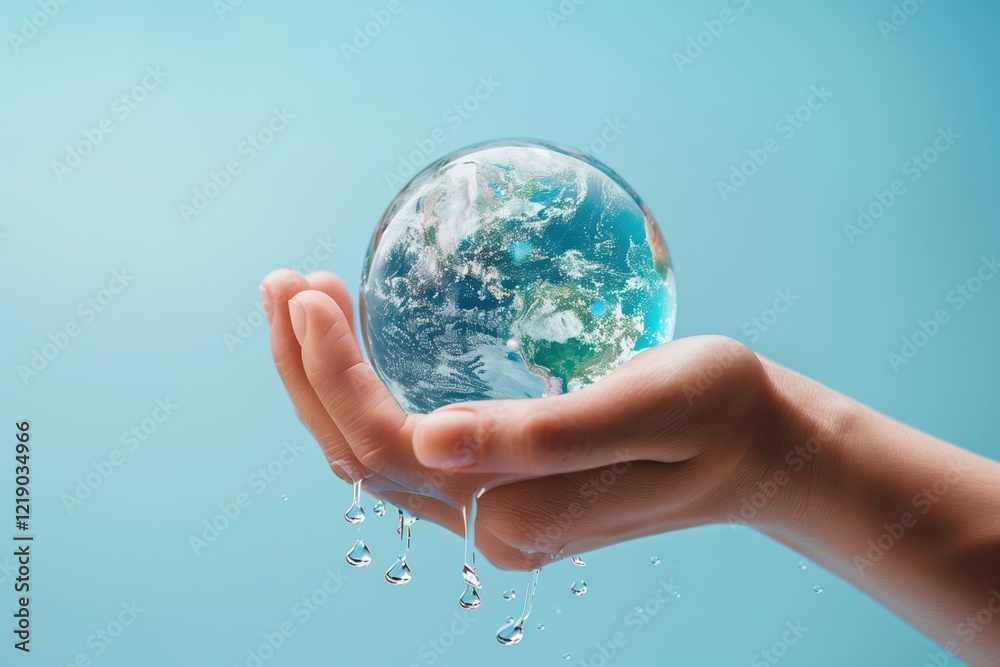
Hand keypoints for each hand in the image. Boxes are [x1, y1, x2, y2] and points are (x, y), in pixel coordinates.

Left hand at [261, 270, 781, 567]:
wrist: (761, 448)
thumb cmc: (718, 414)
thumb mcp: (645, 407)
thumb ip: (541, 435)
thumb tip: (430, 439)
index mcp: (517, 512)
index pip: (387, 447)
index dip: (332, 373)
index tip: (309, 294)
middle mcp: (493, 526)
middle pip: (361, 455)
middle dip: (306, 370)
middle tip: (284, 282)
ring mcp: (495, 513)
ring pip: (376, 454)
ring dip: (326, 381)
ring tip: (303, 301)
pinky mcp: (505, 488)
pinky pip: (409, 448)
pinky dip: (366, 393)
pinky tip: (358, 347)